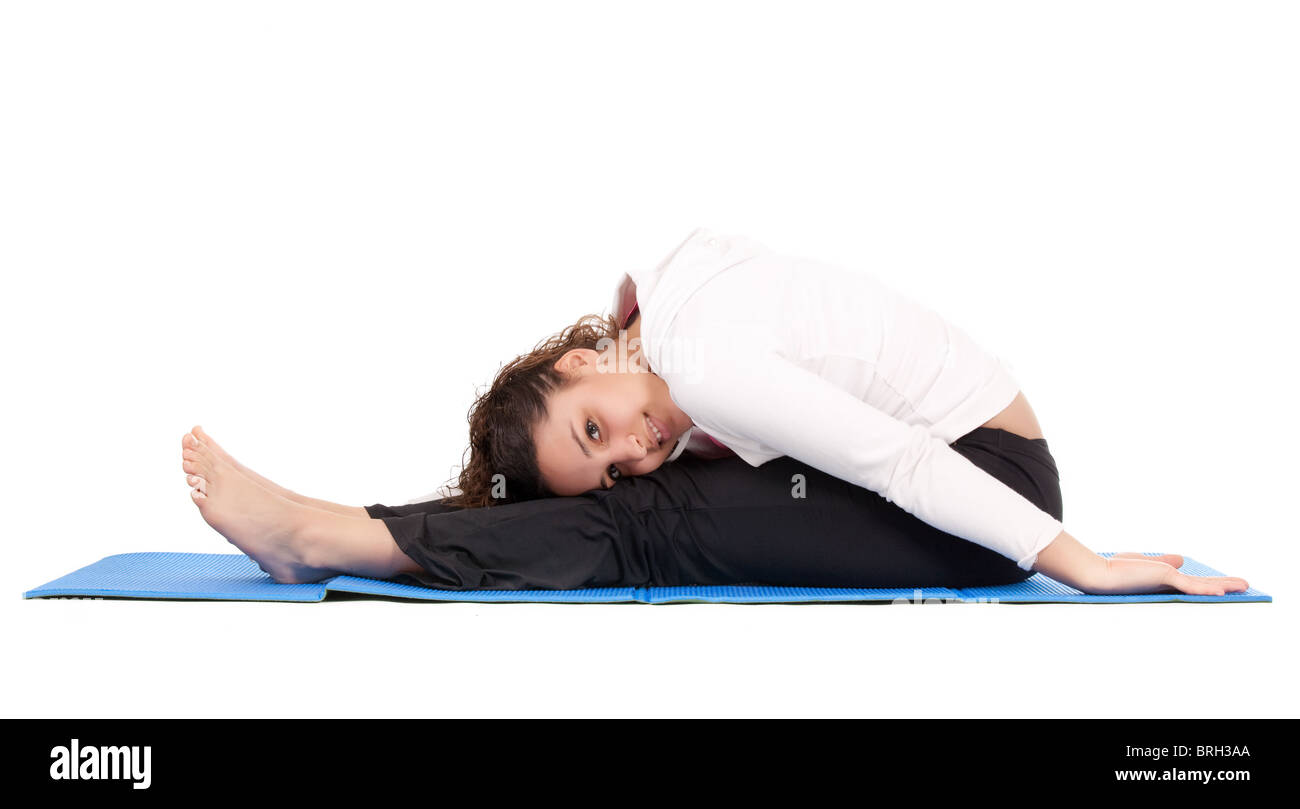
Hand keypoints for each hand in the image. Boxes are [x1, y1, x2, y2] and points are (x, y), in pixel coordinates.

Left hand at [1109, 551, 1248, 595]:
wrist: (1100, 575)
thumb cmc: (1118, 570)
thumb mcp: (1146, 563)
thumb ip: (1165, 562)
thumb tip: (1182, 560)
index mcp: (1167, 585)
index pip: (1195, 585)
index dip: (1212, 585)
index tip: (1228, 586)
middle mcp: (1169, 588)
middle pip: (1203, 587)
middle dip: (1225, 586)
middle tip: (1246, 586)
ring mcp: (1168, 585)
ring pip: (1201, 587)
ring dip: (1223, 587)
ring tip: (1244, 587)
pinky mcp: (1164, 579)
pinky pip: (1189, 586)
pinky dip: (1205, 589)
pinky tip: (1220, 593)